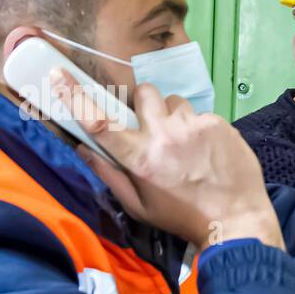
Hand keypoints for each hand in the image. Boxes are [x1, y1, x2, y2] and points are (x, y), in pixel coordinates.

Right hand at [51, 69, 283, 250]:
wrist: (236, 220)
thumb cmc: (183, 217)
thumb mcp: (139, 207)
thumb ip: (110, 175)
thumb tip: (83, 149)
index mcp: (139, 158)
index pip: (98, 120)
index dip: (74, 95)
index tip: (58, 73)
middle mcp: (164, 135)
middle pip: (143, 92)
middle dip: (144, 104)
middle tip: (153, 126)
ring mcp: (194, 126)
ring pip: (175, 102)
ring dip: (174, 117)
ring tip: (185, 144)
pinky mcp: (219, 123)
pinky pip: (201, 114)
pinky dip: (200, 128)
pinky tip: (208, 152)